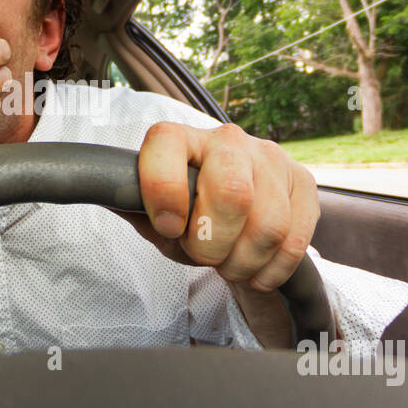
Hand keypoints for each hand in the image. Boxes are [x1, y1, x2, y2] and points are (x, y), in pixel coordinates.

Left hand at [116, 122, 320, 344]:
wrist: (234, 210)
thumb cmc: (184, 212)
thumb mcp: (150, 213)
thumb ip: (132, 207)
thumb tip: (105, 193)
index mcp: (180, 138)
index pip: (166, 145)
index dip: (163, 192)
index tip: (166, 226)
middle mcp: (228, 139)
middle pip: (232, 193)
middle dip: (212, 243)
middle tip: (203, 255)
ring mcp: (270, 158)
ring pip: (268, 226)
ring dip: (243, 263)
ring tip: (230, 264)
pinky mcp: (302, 182)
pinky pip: (295, 239)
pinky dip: (272, 269)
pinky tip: (255, 268)